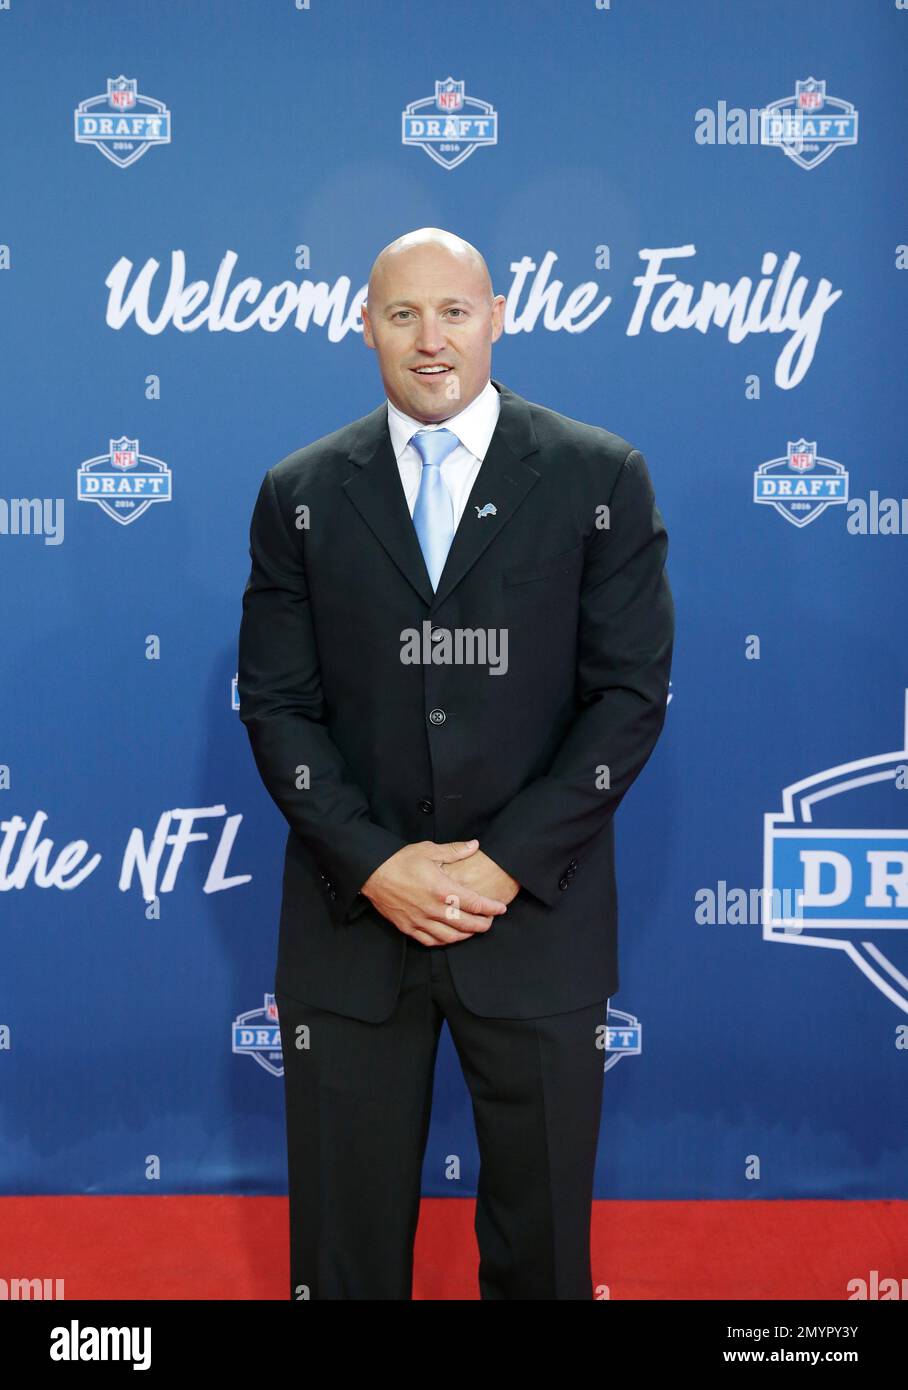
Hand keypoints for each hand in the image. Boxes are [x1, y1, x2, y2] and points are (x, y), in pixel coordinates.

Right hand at [360, 839, 508, 946]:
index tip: (500, 908)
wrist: (372, 873)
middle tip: (490, 921)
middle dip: (483, 924)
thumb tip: (475, 845)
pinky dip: (444, 941)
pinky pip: (430, 941)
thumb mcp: (429, 850)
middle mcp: (433, 909)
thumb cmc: (400, 860)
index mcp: (442, 889)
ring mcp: (420, 921)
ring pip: (450, 937)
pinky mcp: (408, 927)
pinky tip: (450, 936)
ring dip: (466, 935)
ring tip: (473, 929)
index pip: (475, 903)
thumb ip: (454, 851)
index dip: (491, 907)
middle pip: (466, 924)